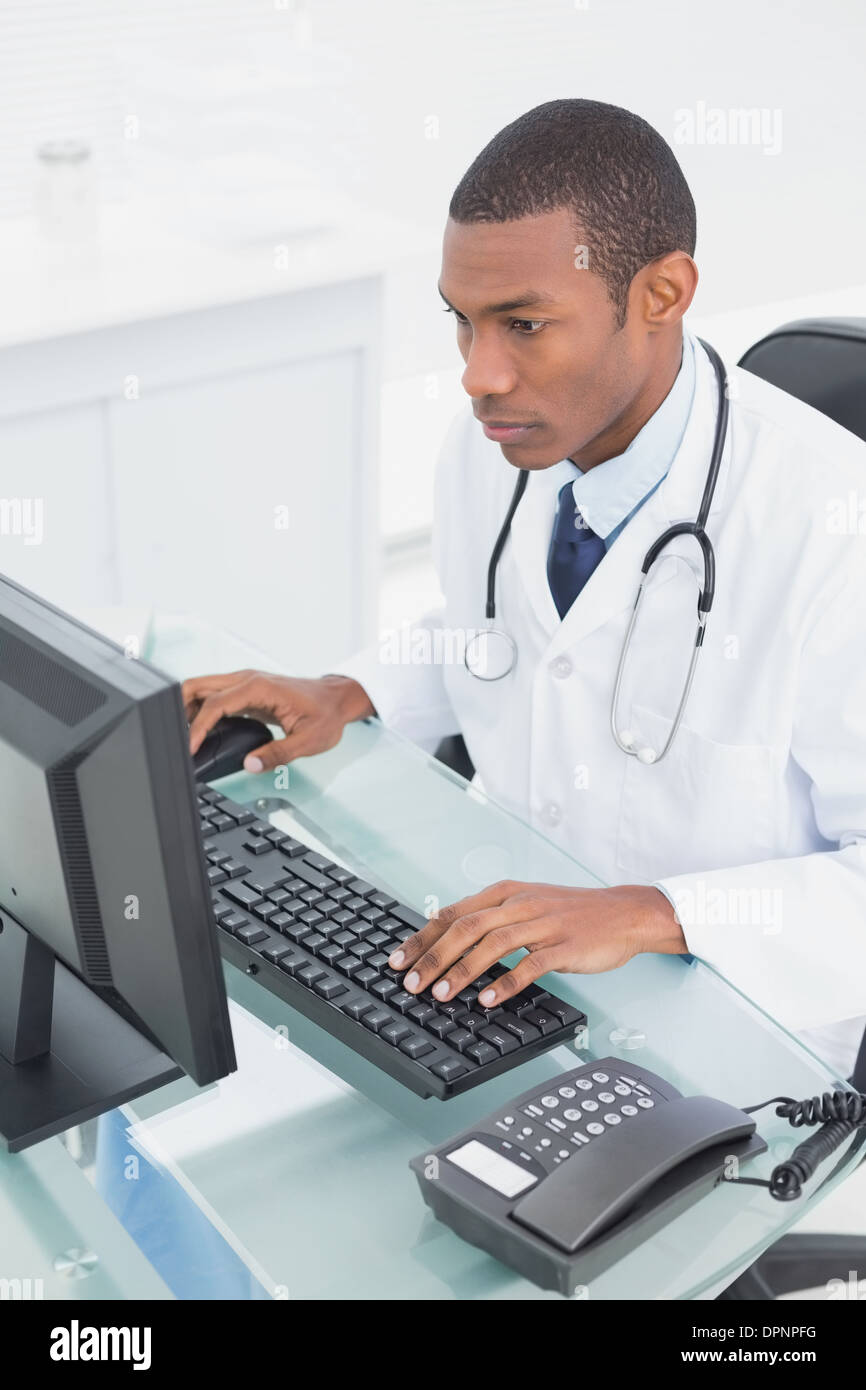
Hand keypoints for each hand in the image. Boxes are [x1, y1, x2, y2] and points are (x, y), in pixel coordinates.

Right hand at [181, 669, 374, 770]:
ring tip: (184, 736)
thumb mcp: (308, 741)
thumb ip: (278, 754)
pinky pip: (214, 696)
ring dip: (188, 708)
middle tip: (175, 737)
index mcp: (259, 687)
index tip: (189, 748)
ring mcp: (245, 682)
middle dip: (179, 708)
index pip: (215, 704)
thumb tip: (250, 764)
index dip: (198, 727)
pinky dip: (201, 710)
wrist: (337, 699)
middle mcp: (247, 679)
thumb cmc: (326, 715)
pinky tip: (201, 732)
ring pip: (202, 688)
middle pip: (197, 686)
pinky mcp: (246, 691)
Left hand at [389, 881, 685, 1006]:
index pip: (453, 912)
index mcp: (506, 892)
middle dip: (434, 956)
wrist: (624, 913)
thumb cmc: (573, 913)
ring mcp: (543, 924)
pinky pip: (530, 965)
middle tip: (411, 982)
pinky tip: (487, 999)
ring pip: (493, 944)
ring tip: (440, 994)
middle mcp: (520, 904)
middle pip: (466, 927)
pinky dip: (505, 982)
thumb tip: (448, 936)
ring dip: (462, 970)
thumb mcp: (527, 903)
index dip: (423, 937)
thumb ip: (491, 917)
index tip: (399, 960)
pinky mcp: (564, 945)